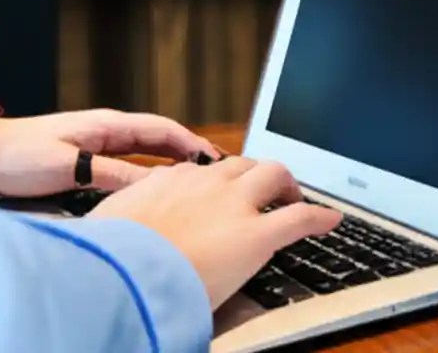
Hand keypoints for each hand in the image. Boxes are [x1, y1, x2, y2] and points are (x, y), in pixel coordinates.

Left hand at [0, 109, 224, 196]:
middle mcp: (107, 131)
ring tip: (197, 183)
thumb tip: (152, 184)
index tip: (217, 160)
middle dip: (190, 154)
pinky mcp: (86, 160)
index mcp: (107, 125)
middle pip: (161, 140)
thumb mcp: (67, 167)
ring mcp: (98, 144)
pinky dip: (151, 173)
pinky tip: (159, 189)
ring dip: (173, 164)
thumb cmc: (15, 157)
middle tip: (218, 173)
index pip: (162, 130)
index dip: (192, 144)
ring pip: (147, 152)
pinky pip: (130, 164)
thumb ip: (109, 173)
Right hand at [90, 158, 340, 308]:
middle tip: (266, 189)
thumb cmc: (106, 258)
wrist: (120, 274)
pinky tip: (331, 220)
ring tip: (296, 197)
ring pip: (273, 175)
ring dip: (287, 186)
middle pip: (242, 165)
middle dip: (257, 174)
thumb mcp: (107, 226)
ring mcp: (234, 206)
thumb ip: (122, 219)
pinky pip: (299, 217)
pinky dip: (319, 217)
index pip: (201, 172)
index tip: (221, 191)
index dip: (217, 182)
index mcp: (167, 181)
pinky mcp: (257, 234)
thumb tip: (115, 226)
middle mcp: (205, 184)